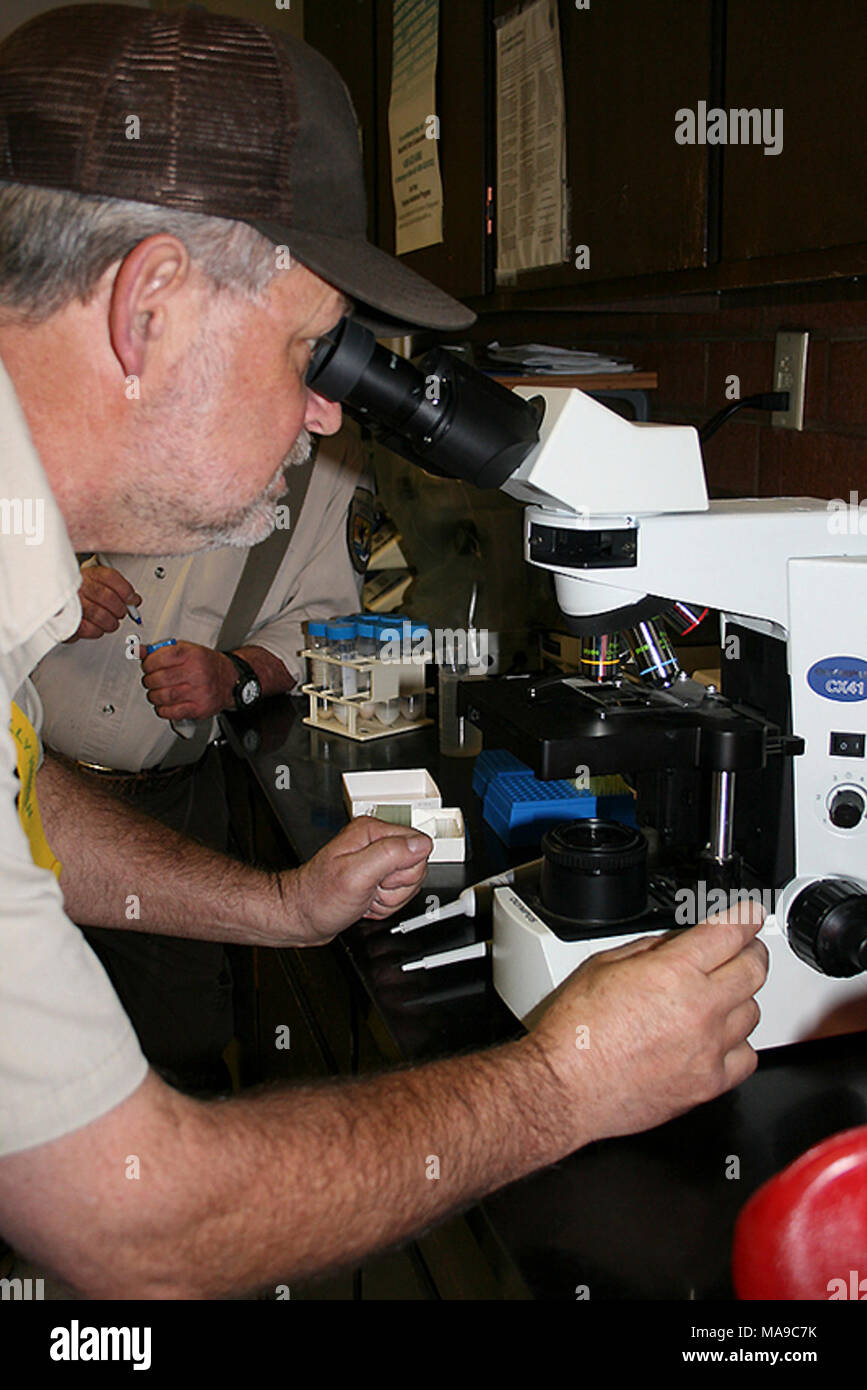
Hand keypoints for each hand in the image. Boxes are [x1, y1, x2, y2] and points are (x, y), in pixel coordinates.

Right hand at [65, 565, 141, 641]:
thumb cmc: (78, 593)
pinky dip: (97, 631)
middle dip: (120, 609)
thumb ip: (116, 589)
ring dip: (111, 623)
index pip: (110, 577)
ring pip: (100, 615)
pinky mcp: (66, 622)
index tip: (133, 599)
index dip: (126, 590)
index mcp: (87, 574)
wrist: (50, 600)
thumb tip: (135, 600)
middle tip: (121, 613)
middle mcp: (78, 587)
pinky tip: (96, 627)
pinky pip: (89, 629)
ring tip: (111, 623)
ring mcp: (71, 603)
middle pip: (107, 597)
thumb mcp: (96, 583)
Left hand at [140, 641, 236, 721]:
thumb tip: (138, 651)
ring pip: (163, 696)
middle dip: (149, 680)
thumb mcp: (187, 650)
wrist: (230, 680)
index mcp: (192, 655)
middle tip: (152, 680)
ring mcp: (198, 692)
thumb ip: (161, 651)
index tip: (149, 666)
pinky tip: (166, 704)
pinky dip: (163, 709)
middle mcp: (196, 673)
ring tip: (158, 692)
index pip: (159, 658)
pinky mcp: (198, 708)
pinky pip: (172, 712)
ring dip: (154, 695)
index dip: (148, 664)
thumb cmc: (207, 664)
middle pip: (159, 679)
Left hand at [290, 817, 432, 943]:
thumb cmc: (318, 897)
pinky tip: (365, 901)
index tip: (382, 878)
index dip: (404, 871)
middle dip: (396, 887)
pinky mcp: (375, 877)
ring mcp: (375, 861)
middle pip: (415, 866)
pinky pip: (397, 894)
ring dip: (389, 898)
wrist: (300, 916)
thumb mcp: (356, 875)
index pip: (418, 846)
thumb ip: (391, 855)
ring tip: (365, 896)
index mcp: (371, 831)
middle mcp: (375, 842)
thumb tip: (421, 844)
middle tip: (371, 889)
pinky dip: (383, 904)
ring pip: (408, 883)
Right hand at [529, 905, 768, 1147]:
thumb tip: (675, 945)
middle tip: (745, 948)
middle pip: (754, 969)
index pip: (730, 934)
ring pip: (752, 1012)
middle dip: (752, 951)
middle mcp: (699, 1009)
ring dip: (740, 998)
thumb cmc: (575, 1032)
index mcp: (673, 973)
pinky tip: (719, 1038)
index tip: (750, 915)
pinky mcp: (709, 1084)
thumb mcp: (603, 966)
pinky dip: (738, 1043)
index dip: (746, 917)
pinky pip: (746, 1057)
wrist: (565, 1087)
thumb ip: (649, 950)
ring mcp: (709, 1049)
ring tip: (719, 996)